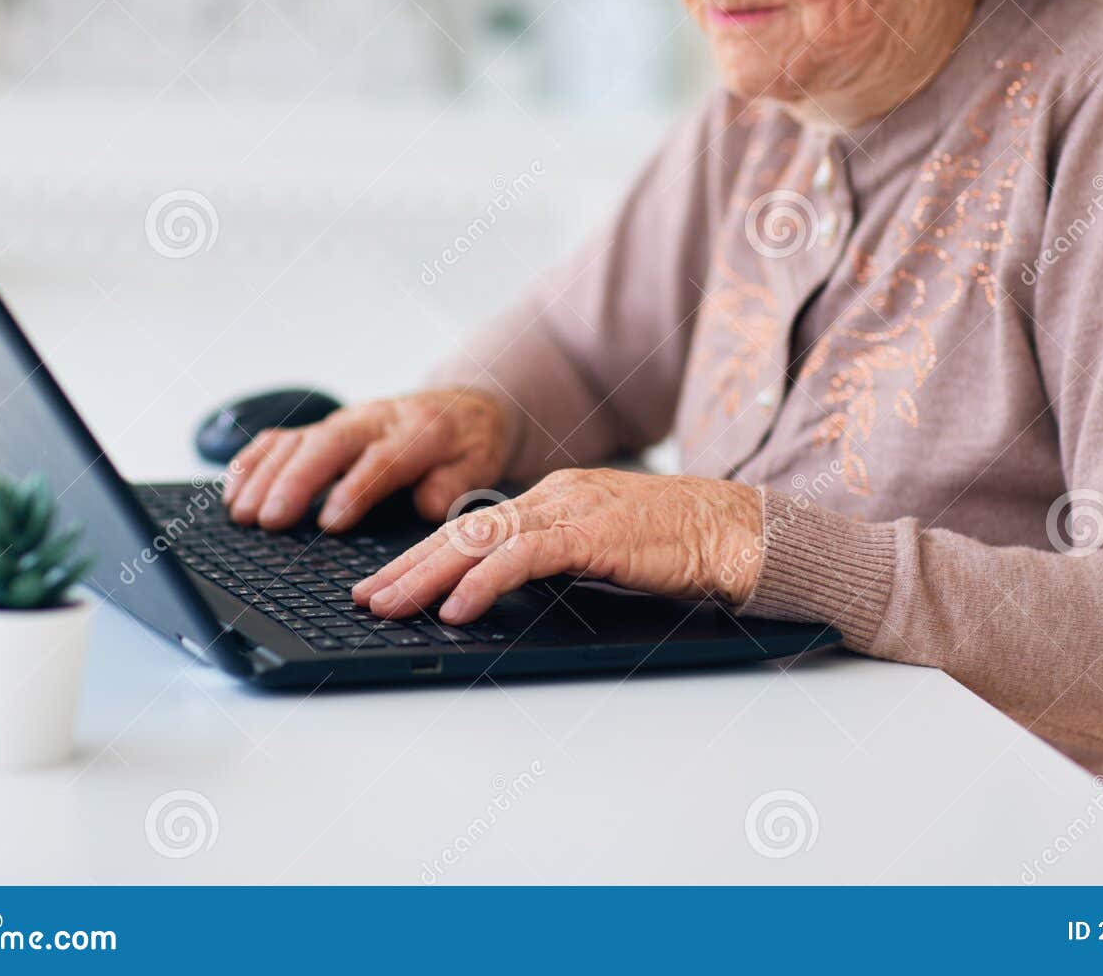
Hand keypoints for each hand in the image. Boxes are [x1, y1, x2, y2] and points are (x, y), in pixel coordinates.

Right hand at [221, 388, 513, 531]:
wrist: (461, 407)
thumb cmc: (468, 443)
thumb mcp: (480, 464)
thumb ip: (456, 484)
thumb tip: (428, 505)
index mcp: (418, 430)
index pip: (382, 458)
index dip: (355, 489)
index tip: (331, 524)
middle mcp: (375, 420)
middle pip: (328, 444)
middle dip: (295, 482)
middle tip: (269, 520)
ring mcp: (345, 421)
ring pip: (299, 440)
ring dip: (266, 475)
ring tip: (242, 513)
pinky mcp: (324, 427)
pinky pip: (282, 438)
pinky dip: (254, 461)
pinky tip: (233, 488)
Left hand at [352, 468, 764, 624]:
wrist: (735, 531)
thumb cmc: (678, 546)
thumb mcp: (602, 549)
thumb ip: (556, 560)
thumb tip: (506, 591)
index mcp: (554, 497)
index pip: (473, 527)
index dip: (424, 556)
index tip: (387, 582)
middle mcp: (554, 496)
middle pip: (463, 530)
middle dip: (408, 566)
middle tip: (367, 597)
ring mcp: (572, 510)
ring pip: (481, 540)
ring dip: (429, 575)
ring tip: (392, 604)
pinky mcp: (593, 533)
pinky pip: (524, 557)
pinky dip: (484, 581)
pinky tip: (457, 606)